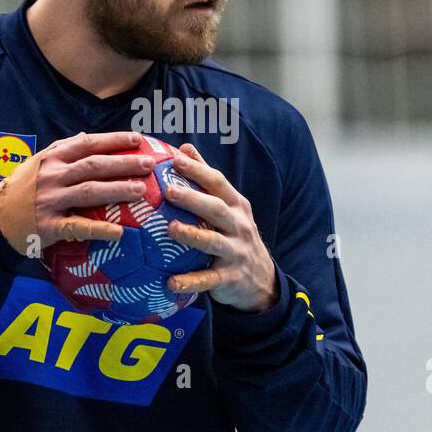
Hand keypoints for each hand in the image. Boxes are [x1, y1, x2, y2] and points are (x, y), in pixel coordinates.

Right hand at [0, 131, 152, 255]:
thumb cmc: (21, 190)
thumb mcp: (37, 163)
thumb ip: (61, 151)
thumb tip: (87, 137)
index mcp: (52, 158)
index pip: (88, 143)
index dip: (114, 140)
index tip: (138, 139)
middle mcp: (52, 176)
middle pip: (94, 165)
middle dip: (124, 163)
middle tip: (149, 164)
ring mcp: (50, 200)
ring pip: (90, 191)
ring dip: (118, 189)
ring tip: (141, 190)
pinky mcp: (49, 226)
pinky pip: (79, 227)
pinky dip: (100, 229)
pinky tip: (119, 232)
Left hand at [163, 143, 277, 311]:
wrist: (262, 281)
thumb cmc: (235, 236)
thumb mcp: (228, 207)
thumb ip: (207, 180)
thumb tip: (184, 149)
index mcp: (236, 206)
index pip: (218, 183)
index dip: (198, 170)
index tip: (175, 159)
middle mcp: (239, 226)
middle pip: (216, 209)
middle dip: (194, 199)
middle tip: (169, 190)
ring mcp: (236, 252)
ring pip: (213, 242)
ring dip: (191, 235)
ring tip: (170, 229)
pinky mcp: (230, 278)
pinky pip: (208, 279)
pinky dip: (190, 281)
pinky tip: (170, 283)